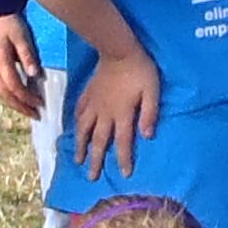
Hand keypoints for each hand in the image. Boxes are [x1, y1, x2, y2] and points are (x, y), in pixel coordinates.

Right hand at [0, 13, 44, 116]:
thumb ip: (27, 56)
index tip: (41, 103)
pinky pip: (0, 88)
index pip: (14, 86)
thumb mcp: (22, 38)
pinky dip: (10, 97)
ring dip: (15, 104)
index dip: (27, 97)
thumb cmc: (11, 25)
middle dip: (22, 107)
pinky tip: (19, 100)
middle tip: (37, 115)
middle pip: (6, 94)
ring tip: (30, 111)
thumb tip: (34, 75)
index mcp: (1, 62)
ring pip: (1, 93)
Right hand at [72, 46, 159, 179]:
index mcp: (122, 114)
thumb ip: (150, 114)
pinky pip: (78, 112)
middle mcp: (104, 113)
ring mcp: (93, 104)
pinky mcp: (87, 94)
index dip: (123, 159)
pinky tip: (74, 130)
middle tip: (92, 178)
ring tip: (77, 160)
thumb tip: (148, 136)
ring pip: (83, 130)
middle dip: (95, 161)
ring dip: (80, 146)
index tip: (124, 175)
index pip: (122, 142)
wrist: (119, 50)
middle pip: (98, 141)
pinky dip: (76, 124)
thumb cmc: (141, 70)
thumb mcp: (153, 92)